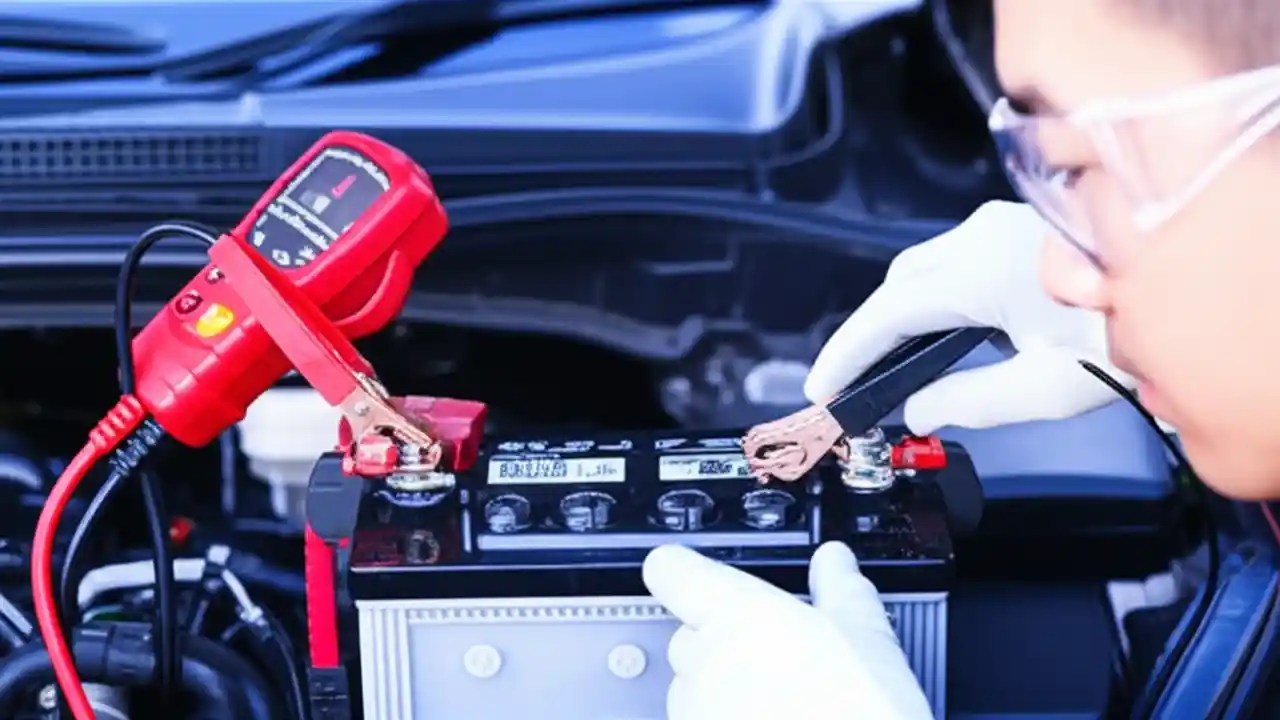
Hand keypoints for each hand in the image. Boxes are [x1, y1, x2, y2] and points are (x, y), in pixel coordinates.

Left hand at [642, 542, 931, 719]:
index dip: (682, 571)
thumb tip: (835, 561)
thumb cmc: (858, 714)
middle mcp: (703, 660)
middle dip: (722, 646)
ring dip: (722, 694)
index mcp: (738, 615)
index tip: (696, 577)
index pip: (671, 570)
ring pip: (692, 689)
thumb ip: (842, 589)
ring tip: (781, 706)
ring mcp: (694, 711)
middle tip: (774, 661)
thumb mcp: (868, 639)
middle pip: (688, 636)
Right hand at [804, 200, 1131, 434]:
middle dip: (869, 334)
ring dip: (900, 313)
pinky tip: (934, 332)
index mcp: (982, 273)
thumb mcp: (1042, 390)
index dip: (849, 353)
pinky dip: (930, 297)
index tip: (824, 386)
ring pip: (922, 269)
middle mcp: (983, 238)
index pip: (890, 314)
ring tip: (886, 364)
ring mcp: (1000, 227)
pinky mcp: (1016, 231)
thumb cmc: (1125, 337)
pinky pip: (951, 261)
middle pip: (898, 286)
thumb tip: (921, 410)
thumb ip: (967, 403)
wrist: (1187, 291)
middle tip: (849, 382)